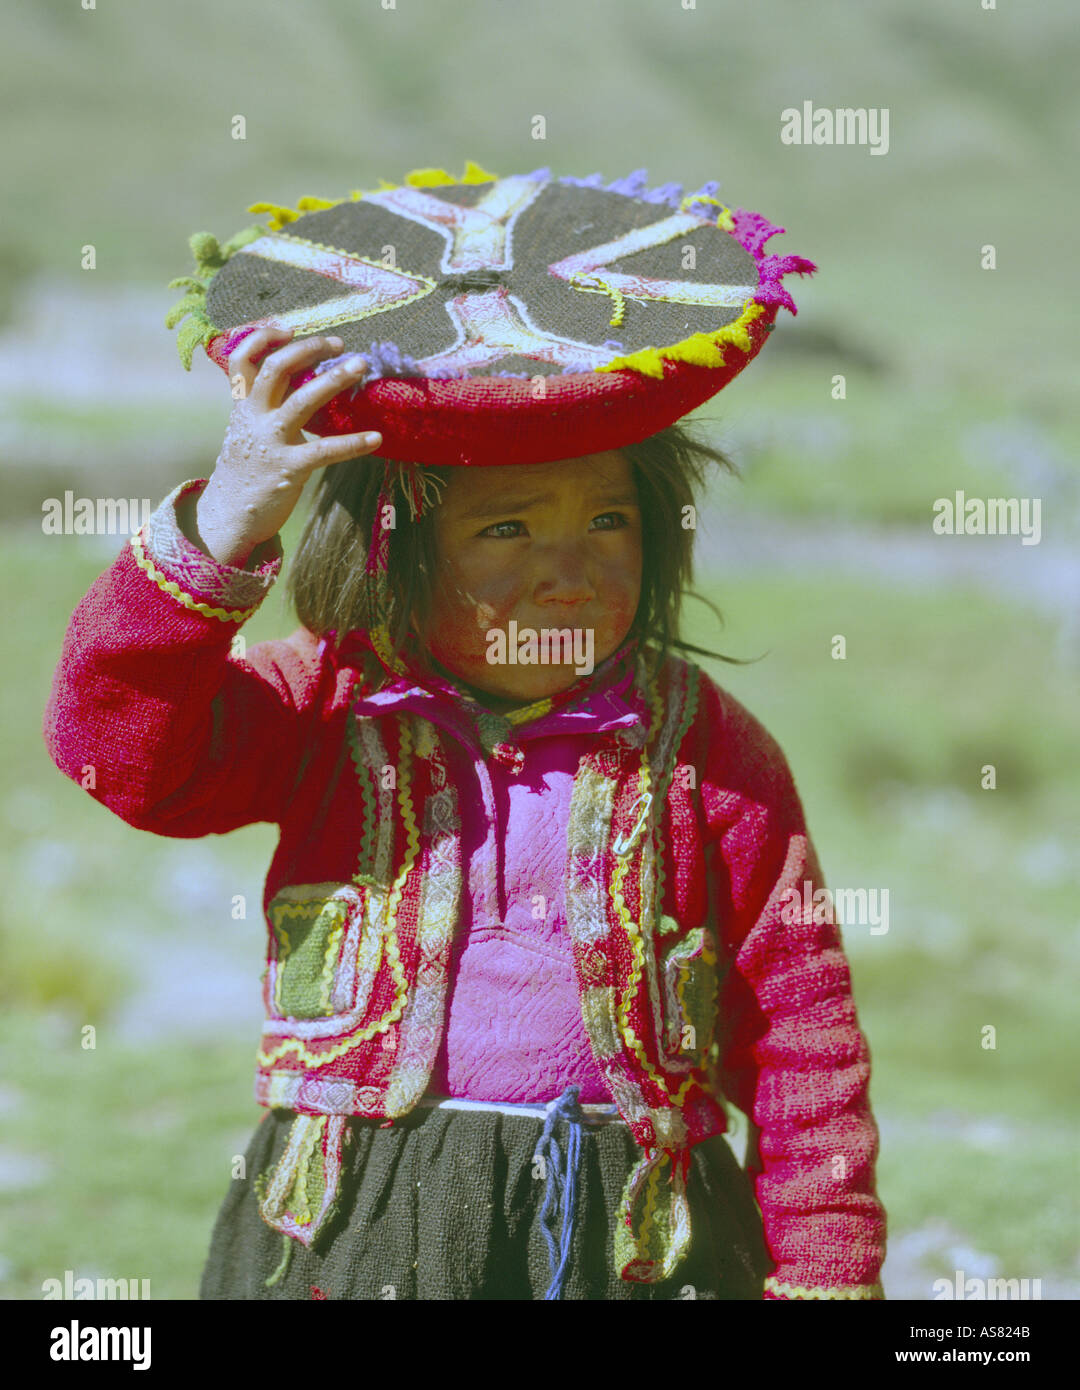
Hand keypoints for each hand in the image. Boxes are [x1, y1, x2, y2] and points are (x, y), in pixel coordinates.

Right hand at [195, 327, 380, 566]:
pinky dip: (353, 442)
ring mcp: (270, 442)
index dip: (262, 337)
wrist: (230, 516)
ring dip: (334, 379)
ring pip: (302, 400)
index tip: (290, 327)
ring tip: (361, 365)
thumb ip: (265, 405)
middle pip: (277, 368)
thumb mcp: (247, 430)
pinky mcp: (288, 469)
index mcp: (242, 406)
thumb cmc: (247, 469)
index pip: (242, 358)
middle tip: (340, 343)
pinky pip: (325, 450)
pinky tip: (376, 438)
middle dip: (309, 349)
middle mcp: (253, 417)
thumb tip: (297, 380)